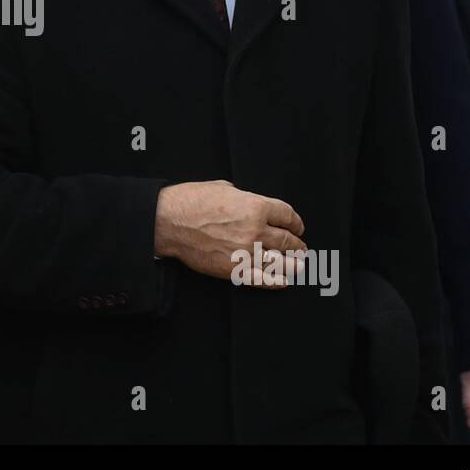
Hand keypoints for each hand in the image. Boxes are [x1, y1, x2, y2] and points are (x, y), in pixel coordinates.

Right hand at [154, 180, 304, 286]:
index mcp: (255, 206)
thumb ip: (243, 197)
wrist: (169, 222)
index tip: (297, 226)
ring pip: (280, 261)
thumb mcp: (223, 187)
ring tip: (298, 264)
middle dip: (296, 244)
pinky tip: (283, 282)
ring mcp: (246, 252)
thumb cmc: (191, 201)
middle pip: (287, 240)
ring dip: (293, 263)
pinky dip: (276, 282)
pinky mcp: (234, 269)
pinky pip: (262, 279)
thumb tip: (248, 202)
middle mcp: (255, 230)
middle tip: (300, 247)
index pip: (287, 216)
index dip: (296, 222)